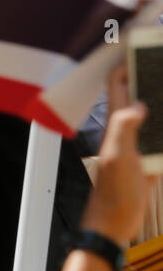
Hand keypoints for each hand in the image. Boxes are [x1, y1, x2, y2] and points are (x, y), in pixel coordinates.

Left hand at [83, 65, 150, 246]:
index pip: (119, 84)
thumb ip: (125, 127)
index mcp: (116, 124)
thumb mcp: (118, 156)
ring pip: (154, 113)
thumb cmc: (112, 192)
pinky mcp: (150, 159)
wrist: (115, 223)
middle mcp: (127, 130)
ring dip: (161, 100)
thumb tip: (139, 104)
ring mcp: (139, 144)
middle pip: (140, 94)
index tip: (143, 47)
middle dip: (152, 77)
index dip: (129, 64)